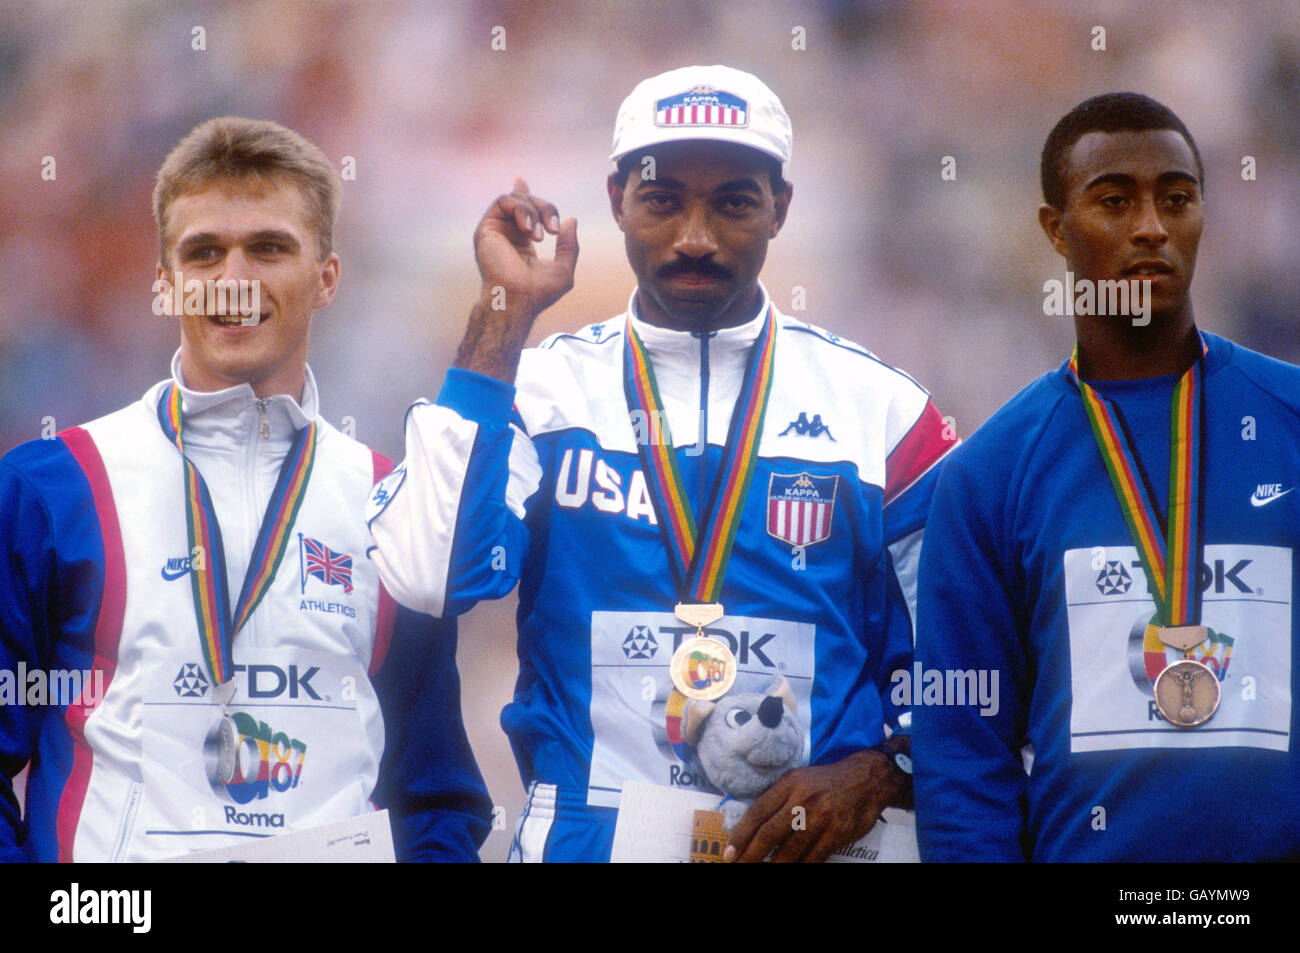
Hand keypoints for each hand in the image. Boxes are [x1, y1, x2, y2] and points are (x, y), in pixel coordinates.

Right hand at [473, 177, 577, 318]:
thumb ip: (570, 245)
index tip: (521, 181)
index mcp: (521, 241)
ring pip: (516, 198)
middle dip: (547, 209)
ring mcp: (497, 230)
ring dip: (534, 211)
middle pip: (527, 202)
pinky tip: (528, 229)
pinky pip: (503, 201)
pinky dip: (521, 209)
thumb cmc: (538, 292)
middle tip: (554, 230)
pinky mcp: (487, 228)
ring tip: (539, 235)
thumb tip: (571, 220)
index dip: (525, 196)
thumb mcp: (563, 269)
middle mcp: (507, 233)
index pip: (522, 212)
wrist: (518, 300)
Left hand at [723, 748, 907, 862]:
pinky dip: (801, 867)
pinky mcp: (837, 833)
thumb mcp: (798, 779)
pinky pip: (813, 857)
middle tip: (739, 867)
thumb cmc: (826, 782)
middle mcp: (802, 800)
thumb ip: (777, 799)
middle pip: (768, 834)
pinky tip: (792, 870)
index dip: (740, 835)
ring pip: (789, 851)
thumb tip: (753, 827)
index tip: (729, 852)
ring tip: (762, 872)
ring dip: (773, 867)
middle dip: (750, 856)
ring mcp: (820, 818)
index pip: (757, 812)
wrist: (866, 779)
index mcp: (788, 784)